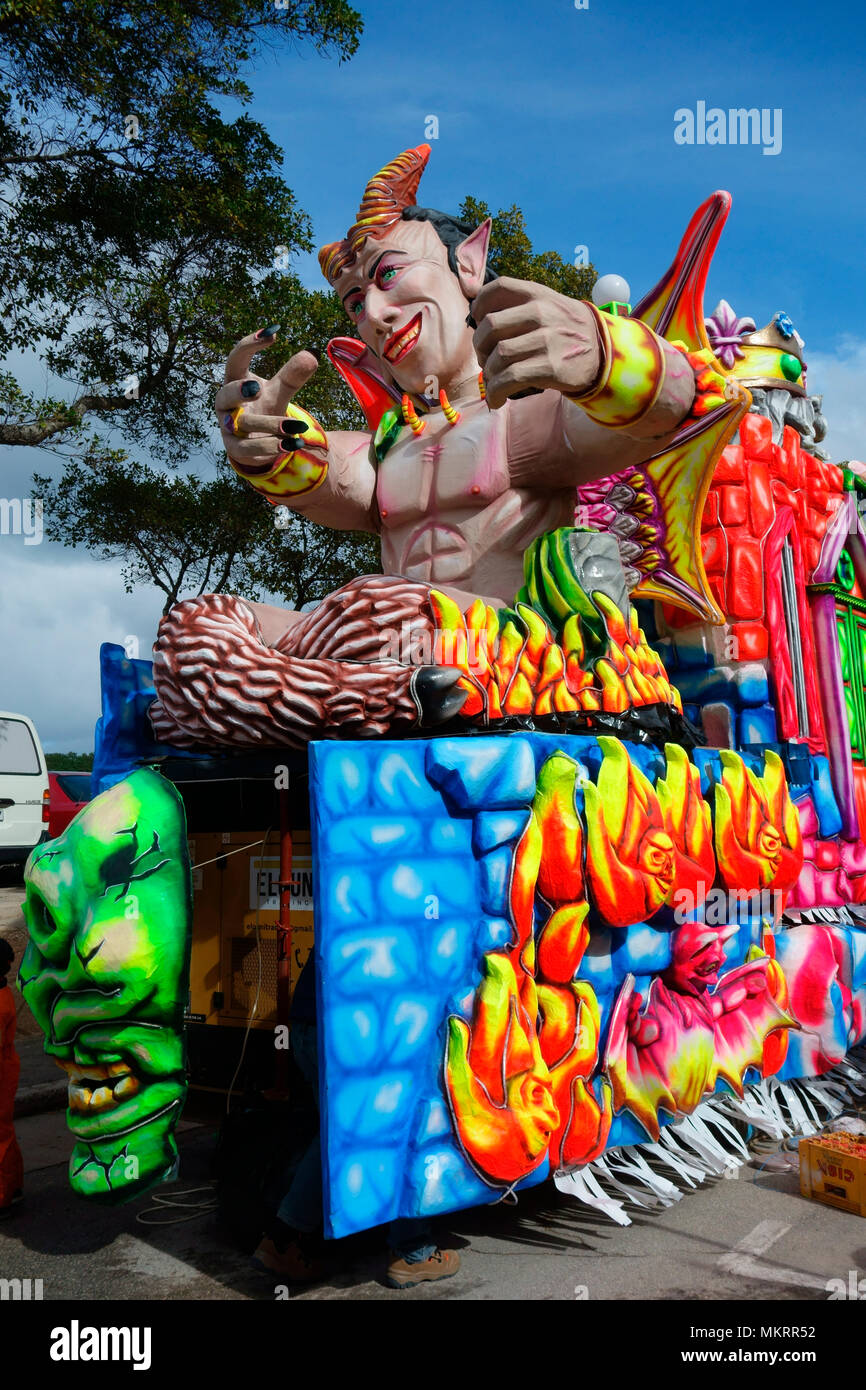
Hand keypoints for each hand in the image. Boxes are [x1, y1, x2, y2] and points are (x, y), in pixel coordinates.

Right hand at [214, 329, 320, 471]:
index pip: (235, 359)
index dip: (249, 345)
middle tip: (257, 387)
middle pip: (225, 394)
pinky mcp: (235, 448)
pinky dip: (270, 447)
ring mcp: (227, 427)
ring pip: (242, 424)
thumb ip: (292, 376)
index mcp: (235, 381)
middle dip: (239, 392)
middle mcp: (226, 403)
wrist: (257, 441)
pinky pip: (248, 449)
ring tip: (296, 426)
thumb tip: (311, 355)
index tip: (273, 334)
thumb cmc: (263, 407)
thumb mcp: (279, 390)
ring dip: (269, 424)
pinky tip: (292, 444)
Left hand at [472, 278, 601, 408]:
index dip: (479, 304)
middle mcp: (541, 313)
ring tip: (493, 382)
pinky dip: (495, 392)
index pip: (498, 287)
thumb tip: (480, 319)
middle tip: (486, 360)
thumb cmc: (569, 331)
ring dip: (488, 374)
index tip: (477, 321)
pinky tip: (496, 399)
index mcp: (539, 294)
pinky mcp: (550, 367)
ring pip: (498, 356)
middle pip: (490, 326)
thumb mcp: (552, 305)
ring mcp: (546, 340)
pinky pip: (509, 379)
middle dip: (480, 348)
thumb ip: (522, 306)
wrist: (605, 354)